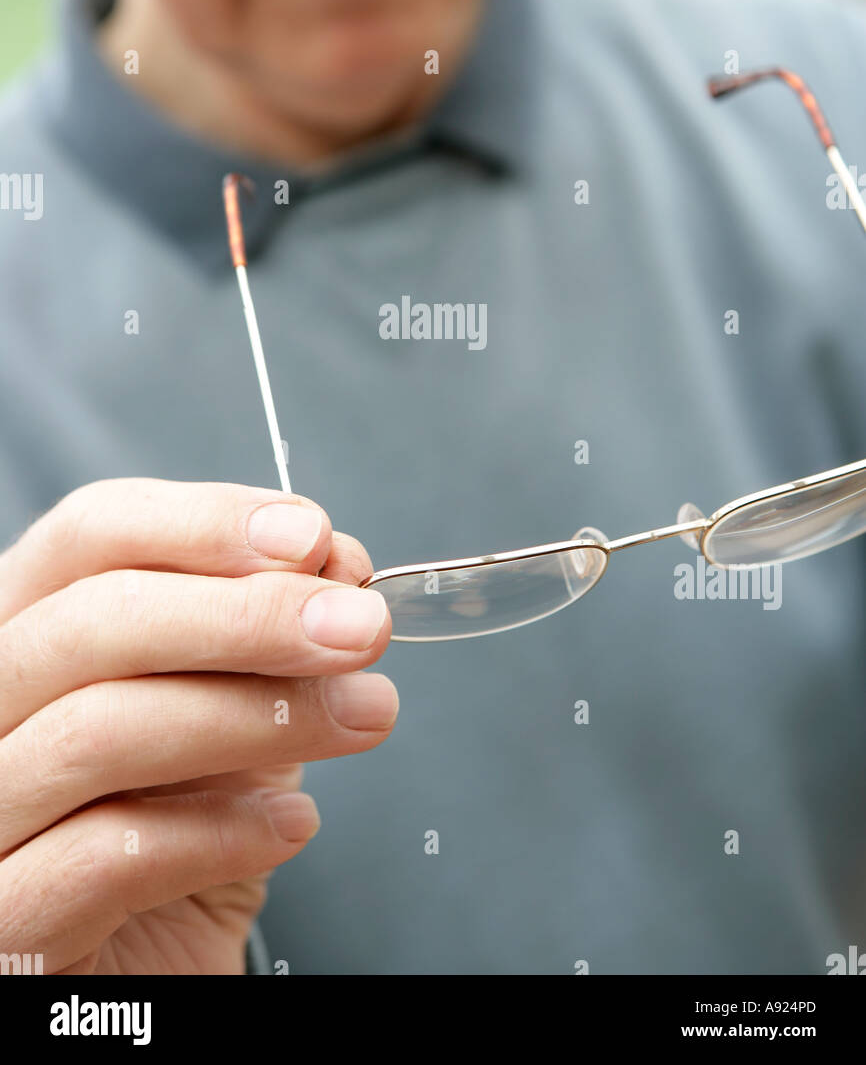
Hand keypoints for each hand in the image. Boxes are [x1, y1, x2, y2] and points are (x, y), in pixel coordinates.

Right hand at [0, 479, 395, 974]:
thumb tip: (333, 564)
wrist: (144, 979)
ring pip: (100, 729)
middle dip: (247, 615)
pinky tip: (292, 823)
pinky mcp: (6, 924)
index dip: (204, 523)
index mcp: (27, 636)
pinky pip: (107, 853)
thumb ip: (265, 642)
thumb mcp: (227, 717)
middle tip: (362, 628)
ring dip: (257, 714)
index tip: (312, 537)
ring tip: (363, 716)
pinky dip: (222, 830)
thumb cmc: (178, 832)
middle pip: (91, 621)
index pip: (89, 535)